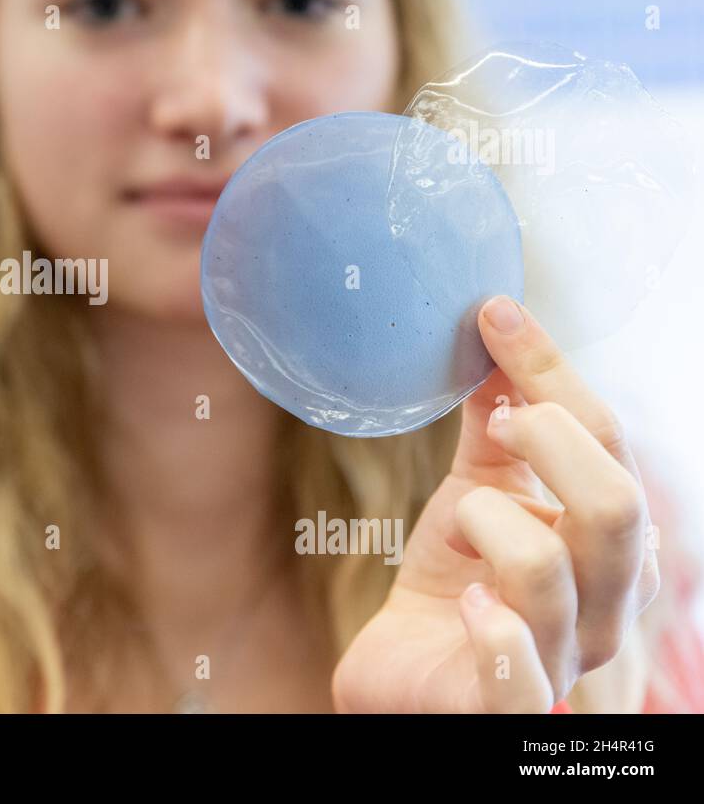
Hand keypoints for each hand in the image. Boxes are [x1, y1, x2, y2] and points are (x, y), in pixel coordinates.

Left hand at [331, 296, 659, 712]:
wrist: (404, 671)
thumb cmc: (456, 579)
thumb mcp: (475, 490)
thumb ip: (496, 425)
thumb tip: (497, 328)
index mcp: (609, 541)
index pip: (610, 445)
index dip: (554, 373)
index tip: (493, 315)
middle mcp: (606, 603)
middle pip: (619, 508)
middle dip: (551, 443)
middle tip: (497, 425)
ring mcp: (563, 661)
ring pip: (550, 570)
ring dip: (486, 524)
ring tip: (457, 530)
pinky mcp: (505, 708)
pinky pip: (519, 670)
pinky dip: (490, 625)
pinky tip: (463, 602)